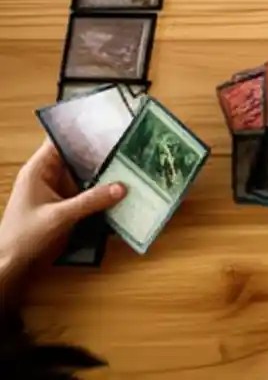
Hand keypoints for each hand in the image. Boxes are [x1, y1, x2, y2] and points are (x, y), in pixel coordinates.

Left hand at [0, 142, 124, 302]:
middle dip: (102, 153)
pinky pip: (89, 192)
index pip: (62, 140)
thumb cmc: (25, 236)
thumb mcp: (59, 217)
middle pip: (79, 157)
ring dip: (105, 173)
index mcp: (39, 169)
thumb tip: (122, 187)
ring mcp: (59, 190)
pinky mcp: (67, 205)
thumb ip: (91, 201)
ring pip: (86, 175)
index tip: (110, 126)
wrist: (11, 264)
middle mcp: (50, 175)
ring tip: (133, 164)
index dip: (83, 131)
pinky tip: (123, 189)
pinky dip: (103, 191)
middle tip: (130, 145)